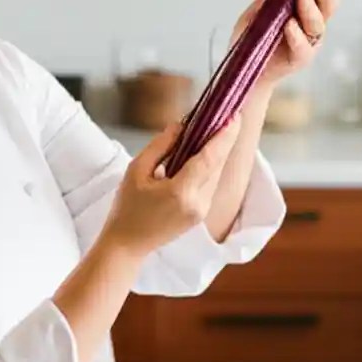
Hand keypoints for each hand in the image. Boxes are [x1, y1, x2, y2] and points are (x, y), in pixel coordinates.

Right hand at [99, 115, 243, 257]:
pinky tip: (201, 153)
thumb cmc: (127, 207)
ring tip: (212, 130)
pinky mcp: (201, 215)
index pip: (211, 158)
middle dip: (223, 140)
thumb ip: (161, 146)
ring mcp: (202, 211)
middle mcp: (198, 203)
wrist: (128, 245)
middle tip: (224, 115)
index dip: (225, 136)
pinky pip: (210, 184)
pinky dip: (209, 166)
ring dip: (216, 152)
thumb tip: (181, 125)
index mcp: (181, 192)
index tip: (234, 116)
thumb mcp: (136, 170)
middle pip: (217, 165)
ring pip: (216, 174)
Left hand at [230, 0, 338, 88]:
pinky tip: (289, 25)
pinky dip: (297, 35)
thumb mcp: (257, 10)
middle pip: (328, 5)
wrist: (243, 67)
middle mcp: (311, 23)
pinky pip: (303, 47)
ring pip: (318, 24)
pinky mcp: (300, 59)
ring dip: (310, 9)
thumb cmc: (252, 37)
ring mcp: (308, 41)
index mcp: (305, 8)